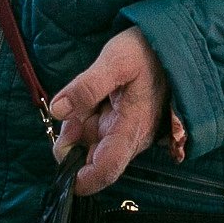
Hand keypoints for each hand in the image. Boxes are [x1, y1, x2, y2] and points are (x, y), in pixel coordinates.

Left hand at [49, 26, 169, 196]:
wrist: (165, 42)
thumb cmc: (144, 51)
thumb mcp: (114, 61)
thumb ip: (87, 87)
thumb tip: (58, 111)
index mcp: (131, 129)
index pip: (106, 169)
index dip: (81, 180)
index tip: (59, 173)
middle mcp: (130, 137)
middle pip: (91, 156)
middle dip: (71, 140)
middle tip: (69, 110)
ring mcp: (125, 130)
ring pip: (91, 141)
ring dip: (76, 125)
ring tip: (82, 95)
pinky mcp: (121, 122)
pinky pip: (96, 128)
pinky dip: (83, 117)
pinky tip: (87, 98)